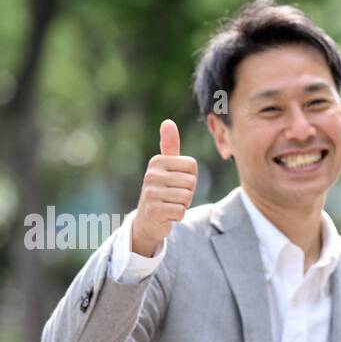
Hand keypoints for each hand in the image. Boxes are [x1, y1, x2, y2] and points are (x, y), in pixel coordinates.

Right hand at [131, 119, 198, 257]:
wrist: (148, 219)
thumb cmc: (162, 190)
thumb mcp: (166, 167)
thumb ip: (170, 146)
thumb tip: (168, 122)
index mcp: (157, 161)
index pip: (192, 166)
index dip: (191, 178)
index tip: (177, 183)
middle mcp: (151, 174)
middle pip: (191, 182)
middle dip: (187, 193)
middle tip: (173, 196)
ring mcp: (151, 192)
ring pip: (187, 197)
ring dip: (183, 204)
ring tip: (170, 204)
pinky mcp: (154, 210)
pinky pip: (181, 211)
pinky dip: (178, 215)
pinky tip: (167, 214)